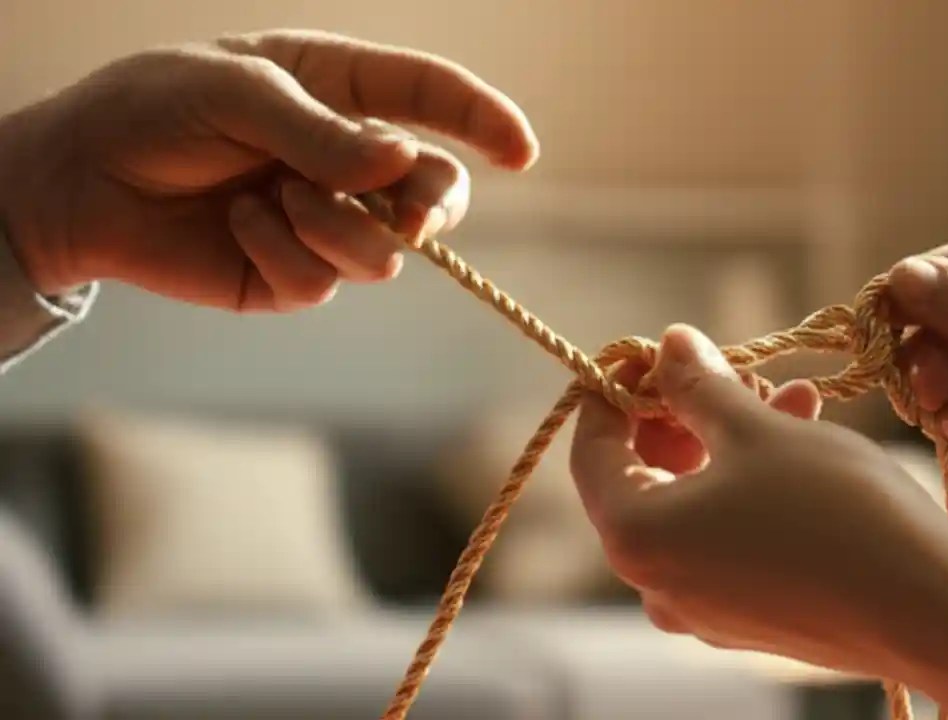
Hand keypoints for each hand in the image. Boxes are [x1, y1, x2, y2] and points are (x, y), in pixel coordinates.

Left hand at [0, 30, 537, 310]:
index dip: (486, 120)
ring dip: (336, 227)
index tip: (521, 151)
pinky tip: (240, 225)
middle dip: (430, 205)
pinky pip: (326, 282)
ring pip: (387, 251)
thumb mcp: (236, 92)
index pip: (433, 97)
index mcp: (341, 89)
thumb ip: (321, 131)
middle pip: (436, 191)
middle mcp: (345, 157)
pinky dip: (285, 254)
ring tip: (272, 200)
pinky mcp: (293, 274)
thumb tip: (402, 165)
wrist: (78, 184)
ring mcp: (324, 220)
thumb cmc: (154, 110)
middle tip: (406, 210)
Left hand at [569, 324, 947, 680]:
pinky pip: (728, 538)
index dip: (618, 389)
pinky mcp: (749, 620)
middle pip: (643, 475)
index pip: (591, 448)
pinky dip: (752, 487)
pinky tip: (804, 441)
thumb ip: (698, 385)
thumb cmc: (833, 510)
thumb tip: (669, 344)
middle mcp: (655, 583)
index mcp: (634, 536)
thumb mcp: (756, 430)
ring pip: (695, 502)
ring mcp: (703, 608)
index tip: (656, 350)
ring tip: (792, 396)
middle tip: (736, 370)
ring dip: (733, 442)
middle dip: (689, 412)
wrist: (930, 610)